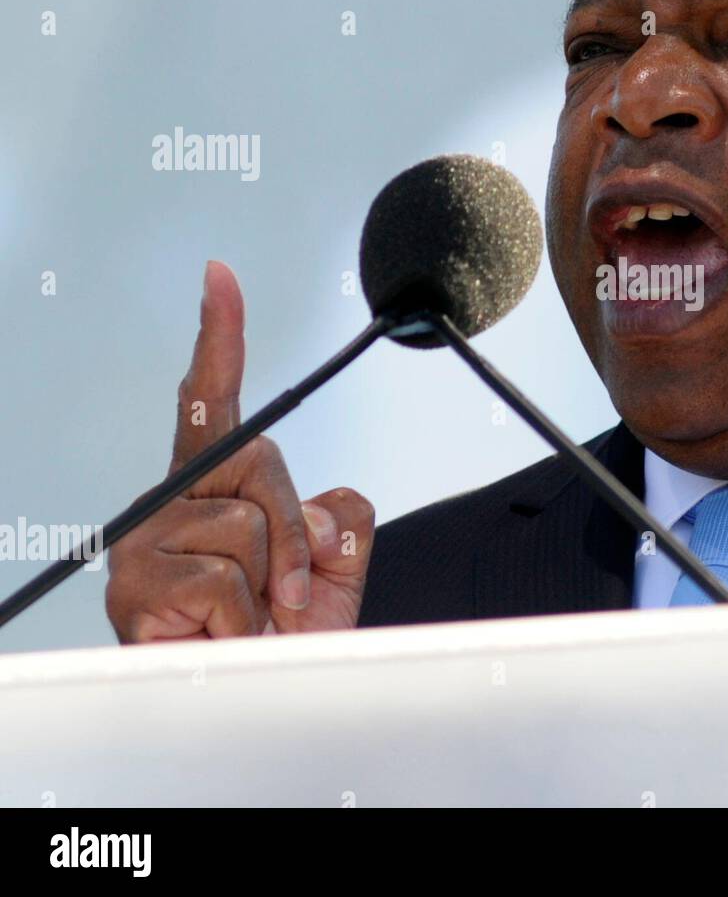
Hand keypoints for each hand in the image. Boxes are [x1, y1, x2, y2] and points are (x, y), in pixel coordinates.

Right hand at [106, 261, 375, 641]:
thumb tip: (327, 511)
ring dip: (276, 581)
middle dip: (299, 530)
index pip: (213, 400)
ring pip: (249, 523)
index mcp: (215, 485)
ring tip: (255, 617)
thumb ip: (341, 516)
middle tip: (293, 592)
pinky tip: (226, 635)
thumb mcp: (337, 564)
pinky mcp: (135, 584)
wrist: (261, 701)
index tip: (221, 277)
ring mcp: (145, 539)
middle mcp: (171, 500)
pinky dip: (248, 617)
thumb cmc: (288, 632)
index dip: (220, 335)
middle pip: (259, 463)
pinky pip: (228, 578)